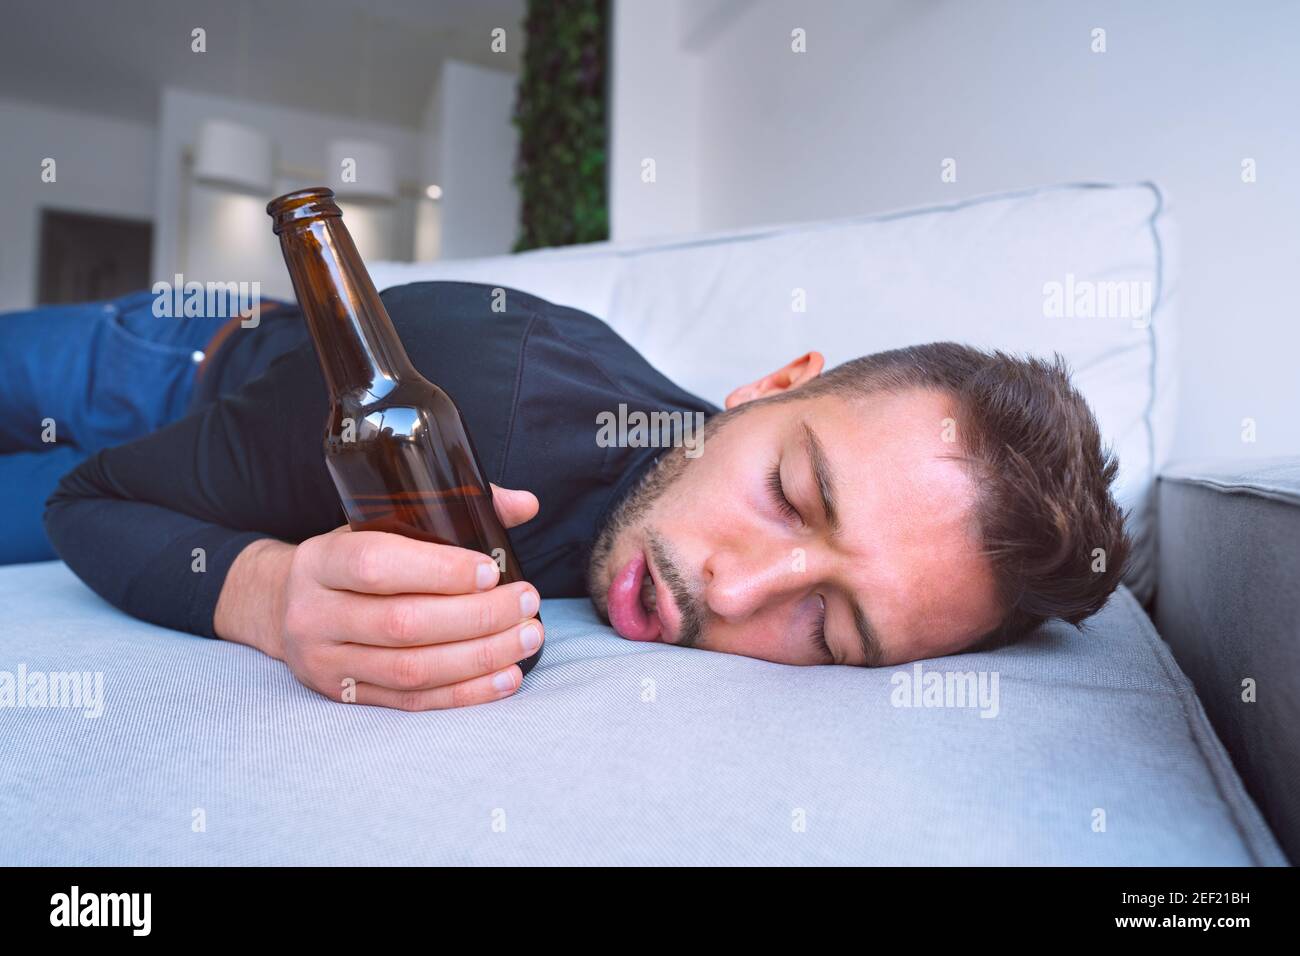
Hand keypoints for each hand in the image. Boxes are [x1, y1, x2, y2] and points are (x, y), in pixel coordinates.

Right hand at [215, 484, 541, 709]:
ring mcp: (327, 663)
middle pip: (402, 624)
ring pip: (412, 669)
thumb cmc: (348, 559)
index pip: (376, 566)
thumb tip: (524, 504)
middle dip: (477, 616)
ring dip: (481, 657)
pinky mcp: (345, 696)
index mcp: (320, 561)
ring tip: (528, 637)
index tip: (492, 568)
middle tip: (527, 602)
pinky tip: (506, 677)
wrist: (280, 606)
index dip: (439, 570)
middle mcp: (315, 615)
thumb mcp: (377, 523)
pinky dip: (466, 693)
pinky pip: (413, 702)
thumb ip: (448, 510)